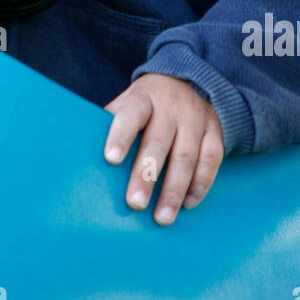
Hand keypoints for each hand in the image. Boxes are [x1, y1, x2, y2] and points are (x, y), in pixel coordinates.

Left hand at [103, 72, 223, 224]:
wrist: (193, 81)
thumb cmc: (149, 103)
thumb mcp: (130, 102)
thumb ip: (113, 123)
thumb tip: (82, 153)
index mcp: (143, 99)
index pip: (130, 115)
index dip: (121, 136)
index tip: (111, 159)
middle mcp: (171, 107)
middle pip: (158, 142)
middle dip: (146, 175)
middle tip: (134, 204)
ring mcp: (196, 119)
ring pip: (186, 156)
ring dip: (174, 190)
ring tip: (162, 218)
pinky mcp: (217, 131)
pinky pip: (211, 160)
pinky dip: (200, 184)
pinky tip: (188, 204)